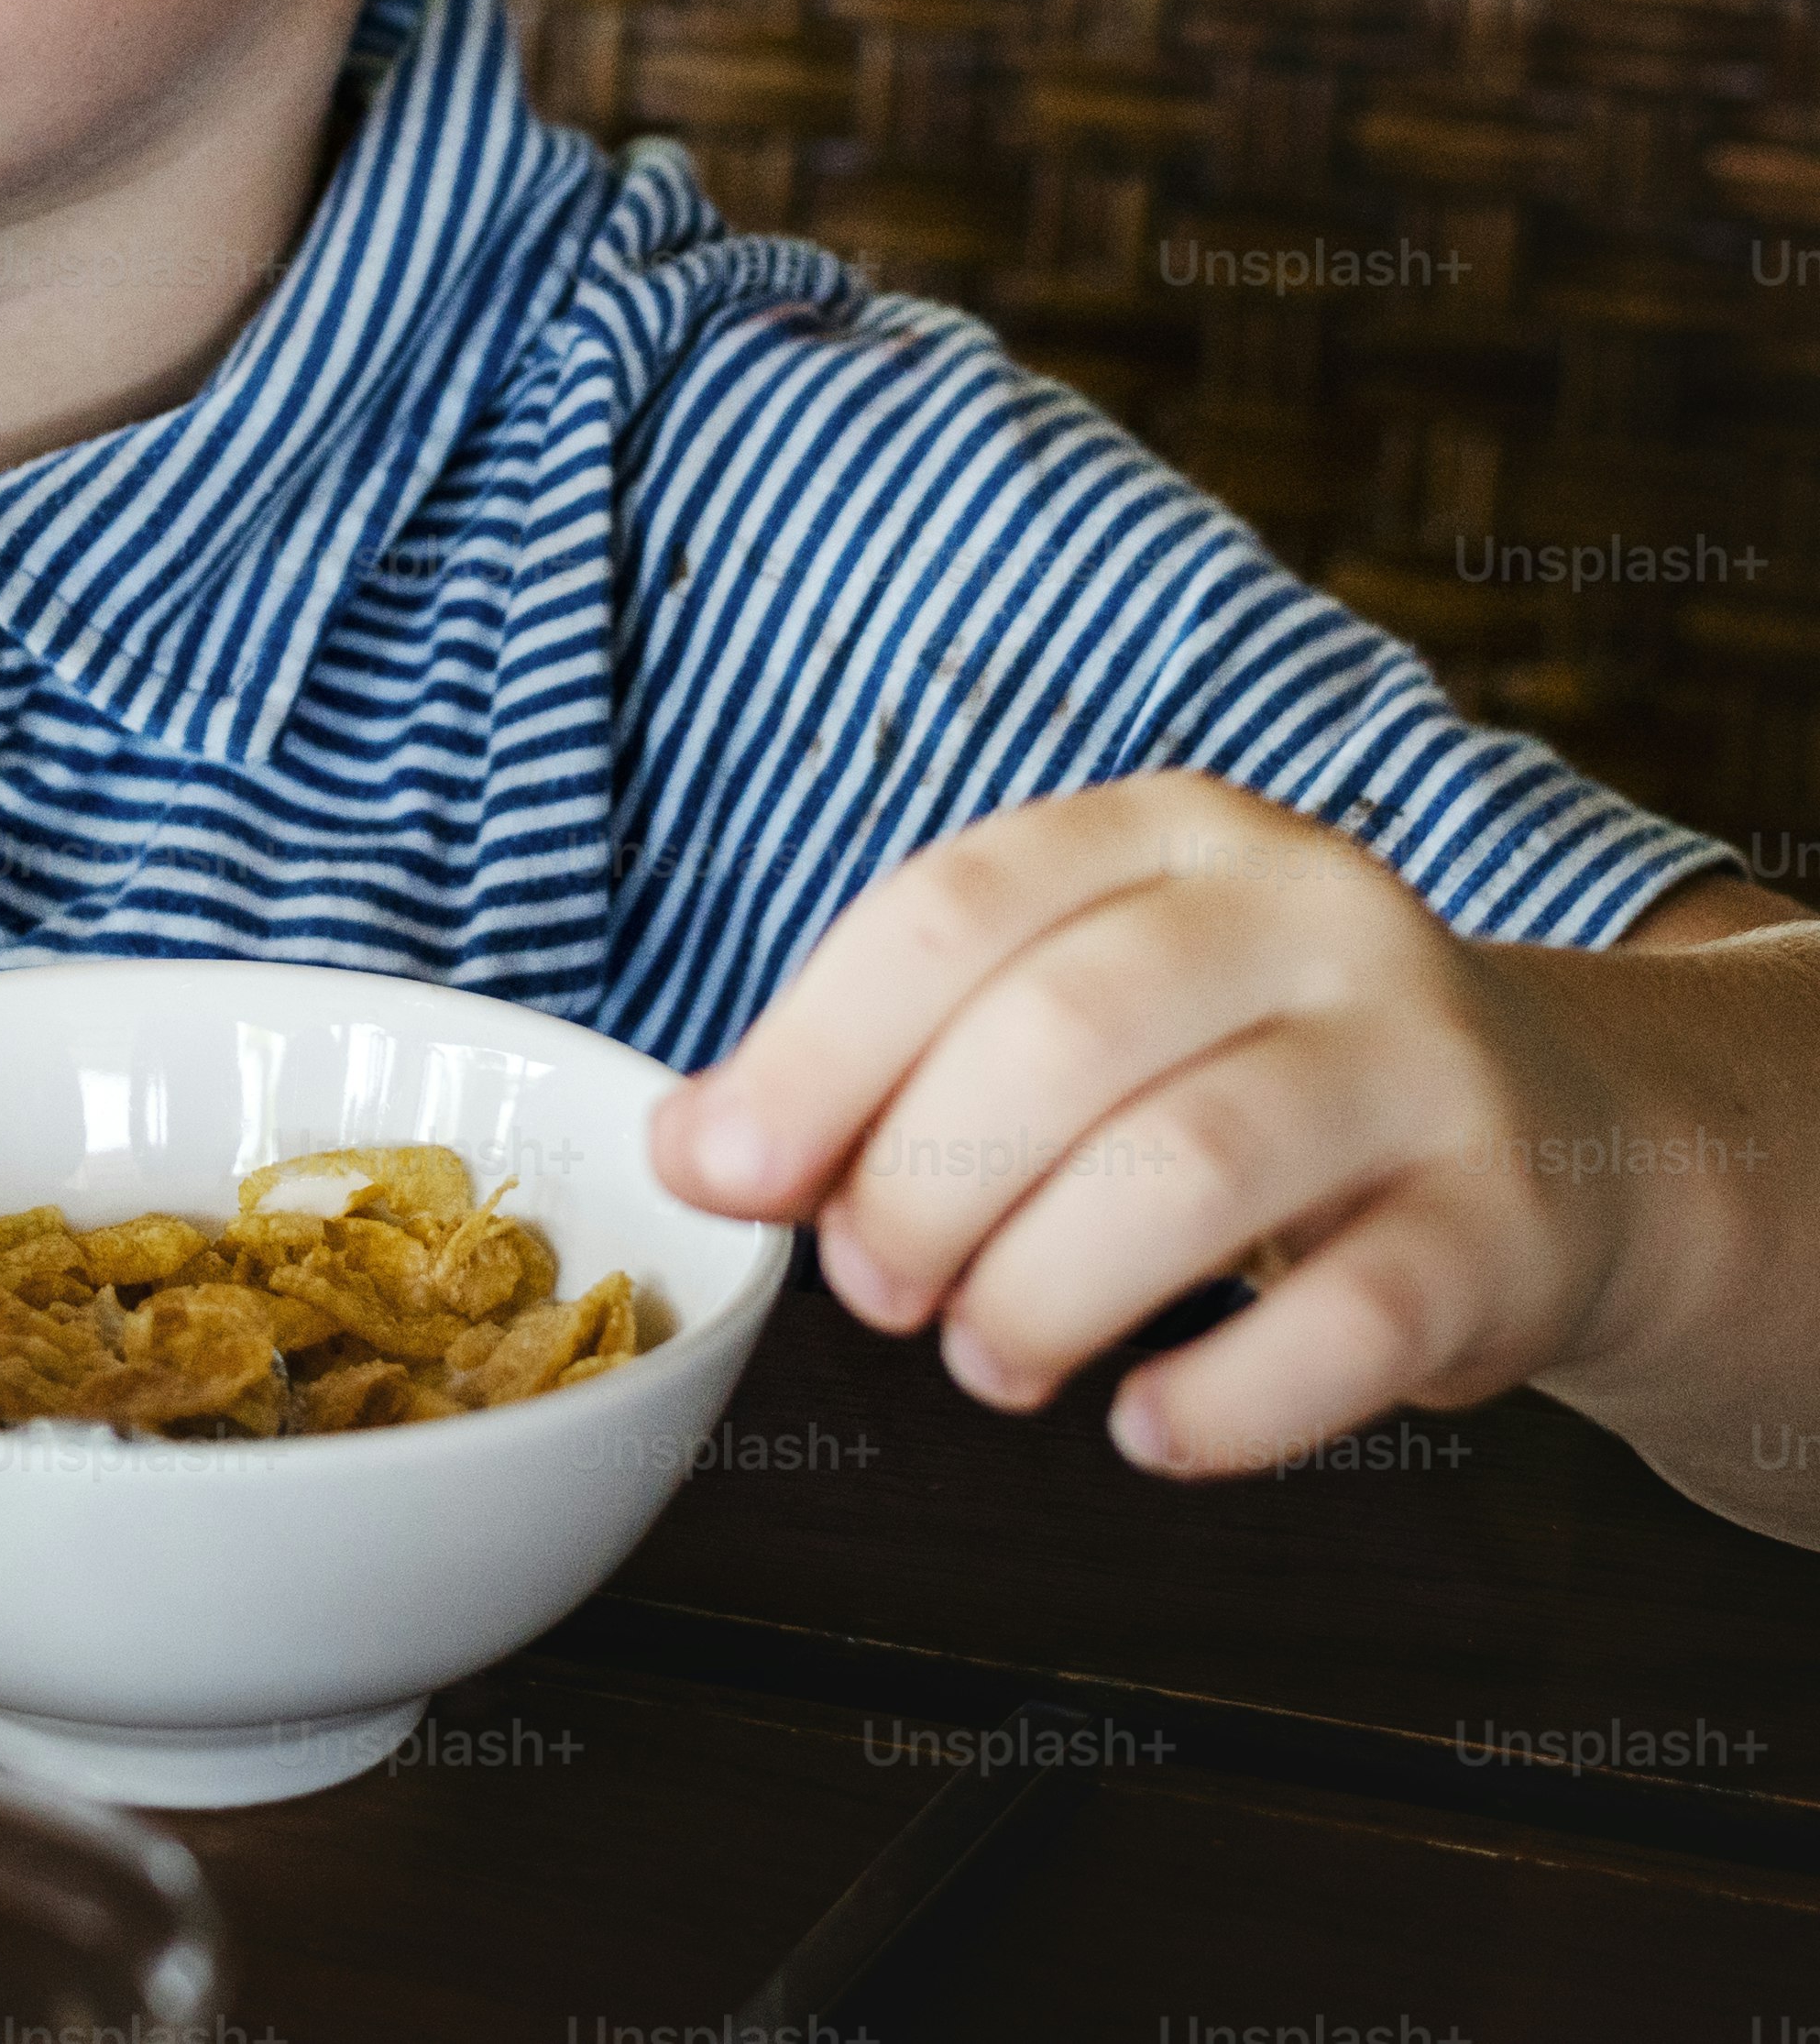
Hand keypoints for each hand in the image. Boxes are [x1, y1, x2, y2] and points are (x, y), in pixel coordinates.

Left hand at [647, 771, 1665, 1475]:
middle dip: (919, 1186)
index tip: (720, 1171)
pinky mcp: (1509, 1223)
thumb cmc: (1242, 1073)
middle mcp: (1304, 913)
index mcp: (1162, 833)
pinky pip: (1348, 1322)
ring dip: (1042, 1291)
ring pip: (1189, 1170)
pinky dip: (1220, 1399)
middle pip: (1059, 1036)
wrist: (1568, 1143)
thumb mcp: (1075, 1013)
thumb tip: (692, 1150)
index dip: (813, 1050)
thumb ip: (888, 1066)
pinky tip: (1146, 1426)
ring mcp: (1423, 1060)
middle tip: (872, 1292)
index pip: (951, 910)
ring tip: (989, 1356)